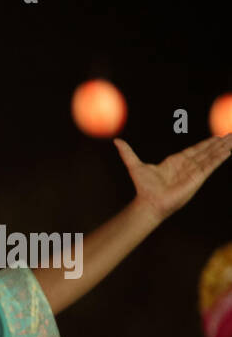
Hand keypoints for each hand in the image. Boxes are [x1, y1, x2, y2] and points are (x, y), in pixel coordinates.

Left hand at [116, 133, 231, 222]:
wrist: (150, 202)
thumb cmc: (143, 187)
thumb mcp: (135, 166)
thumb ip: (127, 153)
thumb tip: (116, 141)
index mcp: (176, 161)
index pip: (196, 149)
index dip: (207, 143)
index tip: (217, 136)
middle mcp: (187, 166)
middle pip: (207, 151)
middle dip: (220, 142)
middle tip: (231, 134)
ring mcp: (194, 171)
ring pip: (212, 155)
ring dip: (224, 147)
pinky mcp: (198, 177)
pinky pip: (212, 164)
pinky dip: (221, 156)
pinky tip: (229, 149)